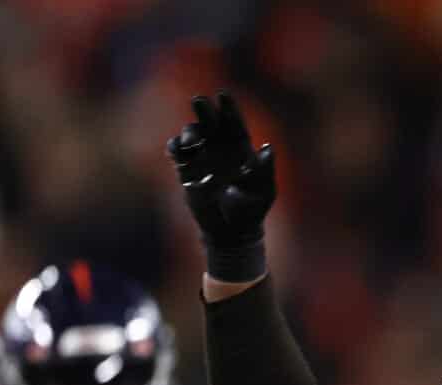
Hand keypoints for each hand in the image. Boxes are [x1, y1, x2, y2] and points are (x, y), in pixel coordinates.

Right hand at [166, 92, 275, 280]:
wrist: (230, 231)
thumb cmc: (251, 212)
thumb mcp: (262, 191)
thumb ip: (264, 170)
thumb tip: (267, 148)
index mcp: (241, 150)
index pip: (234, 124)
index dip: (229, 109)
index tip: (223, 95)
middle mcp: (221, 150)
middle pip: (210, 123)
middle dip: (205, 110)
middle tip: (199, 100)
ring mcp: (203, 159)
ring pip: (192, 135)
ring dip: (189, 132)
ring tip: (192, 141)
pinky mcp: (187, 171)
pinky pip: (177, 152)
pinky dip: (174, 147)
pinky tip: (176, 150)